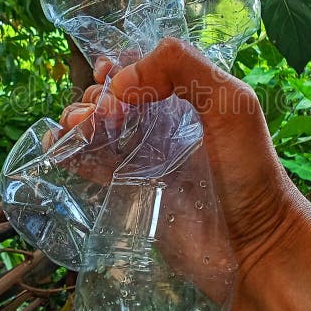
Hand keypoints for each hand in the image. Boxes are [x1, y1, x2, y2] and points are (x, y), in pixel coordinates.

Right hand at [59, 37, 306, 280]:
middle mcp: (161, 123)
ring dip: (77, 119)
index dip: (119, 67)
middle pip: (111, 96)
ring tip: (77, 128)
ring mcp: (142, 157)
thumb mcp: (231, 104)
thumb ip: (185, 70)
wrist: (252, 243)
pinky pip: (90, 164)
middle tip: (101, 113)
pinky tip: (58, 147)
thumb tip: (120, 83)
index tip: (107, 76)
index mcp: (185, 96)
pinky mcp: (127, 190)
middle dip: (95, 95)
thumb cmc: (248, 169)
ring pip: (95, 127)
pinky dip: (69, 151)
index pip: (141, 68)